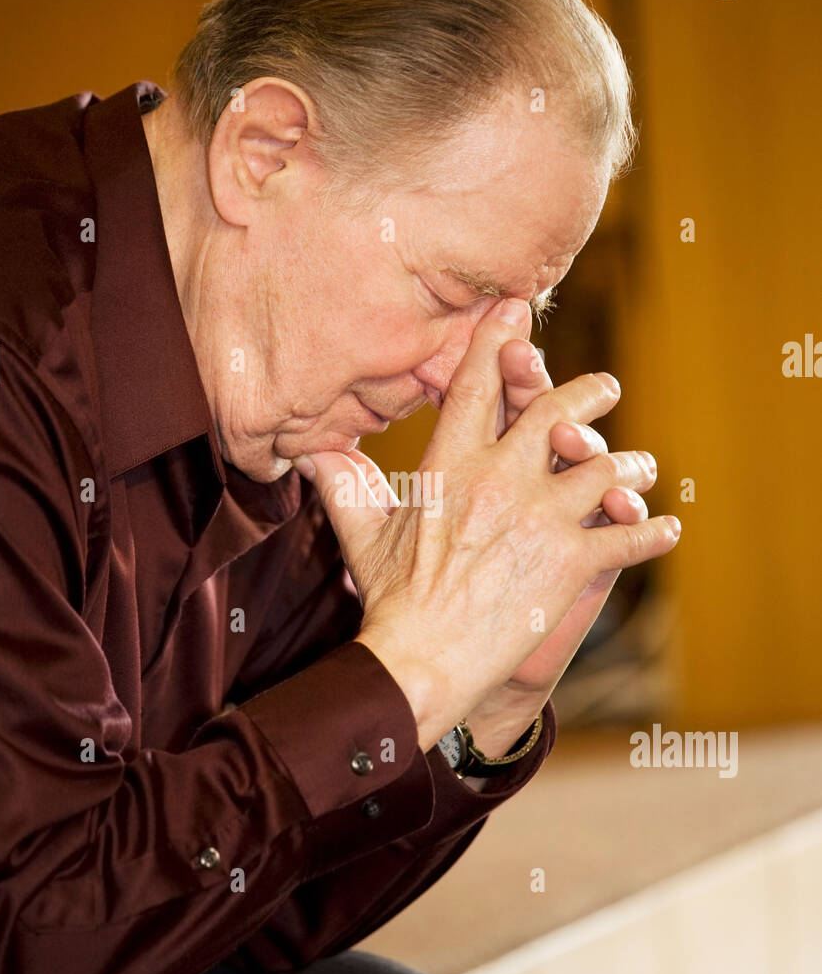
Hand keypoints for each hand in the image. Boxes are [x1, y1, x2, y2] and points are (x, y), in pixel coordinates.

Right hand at [293, 297, 679, 751]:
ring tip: (642, 469)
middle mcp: (501, 480)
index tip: (518, 314)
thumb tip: (306, 453)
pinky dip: (653, 532)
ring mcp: (541, 519)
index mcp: (452, 466)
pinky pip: (628, 536)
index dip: (498, 340)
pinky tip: (668, 528)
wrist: (423, 659)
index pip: (476, 386)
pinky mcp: (571, 561)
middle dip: (588, 393)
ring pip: (606, 468)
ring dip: (630, 467)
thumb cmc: (392, 599)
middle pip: (557, 412)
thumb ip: (342, 485)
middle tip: (605, 389)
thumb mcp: (363, 534)